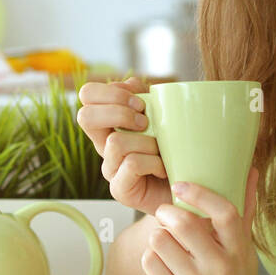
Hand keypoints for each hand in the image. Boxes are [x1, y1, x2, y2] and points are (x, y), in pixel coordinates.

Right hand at [76, 77, 172, 214]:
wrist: (190, 191)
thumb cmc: (179, 152)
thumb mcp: (164, 117)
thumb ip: (147, 97)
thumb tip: (132, 84)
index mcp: (110, 123)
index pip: (88, 96)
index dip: (111, 91)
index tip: (140, 100)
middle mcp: (104, 145)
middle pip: (85, 117)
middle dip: (119, 112)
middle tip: (145, 121)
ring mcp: (110, 169)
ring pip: (115, 141)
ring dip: (146, 142)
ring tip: (162, 150)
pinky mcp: (120, 190)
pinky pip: (130, 164)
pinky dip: (153, 162)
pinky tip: (164, 168)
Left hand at [140, 164, 273, 274]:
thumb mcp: (246, 252)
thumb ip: (244, 211)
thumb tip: (252, 169)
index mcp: (239, 251)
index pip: (224, 212)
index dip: (200, 193)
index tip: (181, 185)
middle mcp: (219, 268)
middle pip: (183, 224)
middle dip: (167, 213)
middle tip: (166, 215)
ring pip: (159, 241)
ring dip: (157, 238)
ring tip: (166, 245)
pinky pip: (150, 264)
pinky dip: (152, 259)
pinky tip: (162, 264)